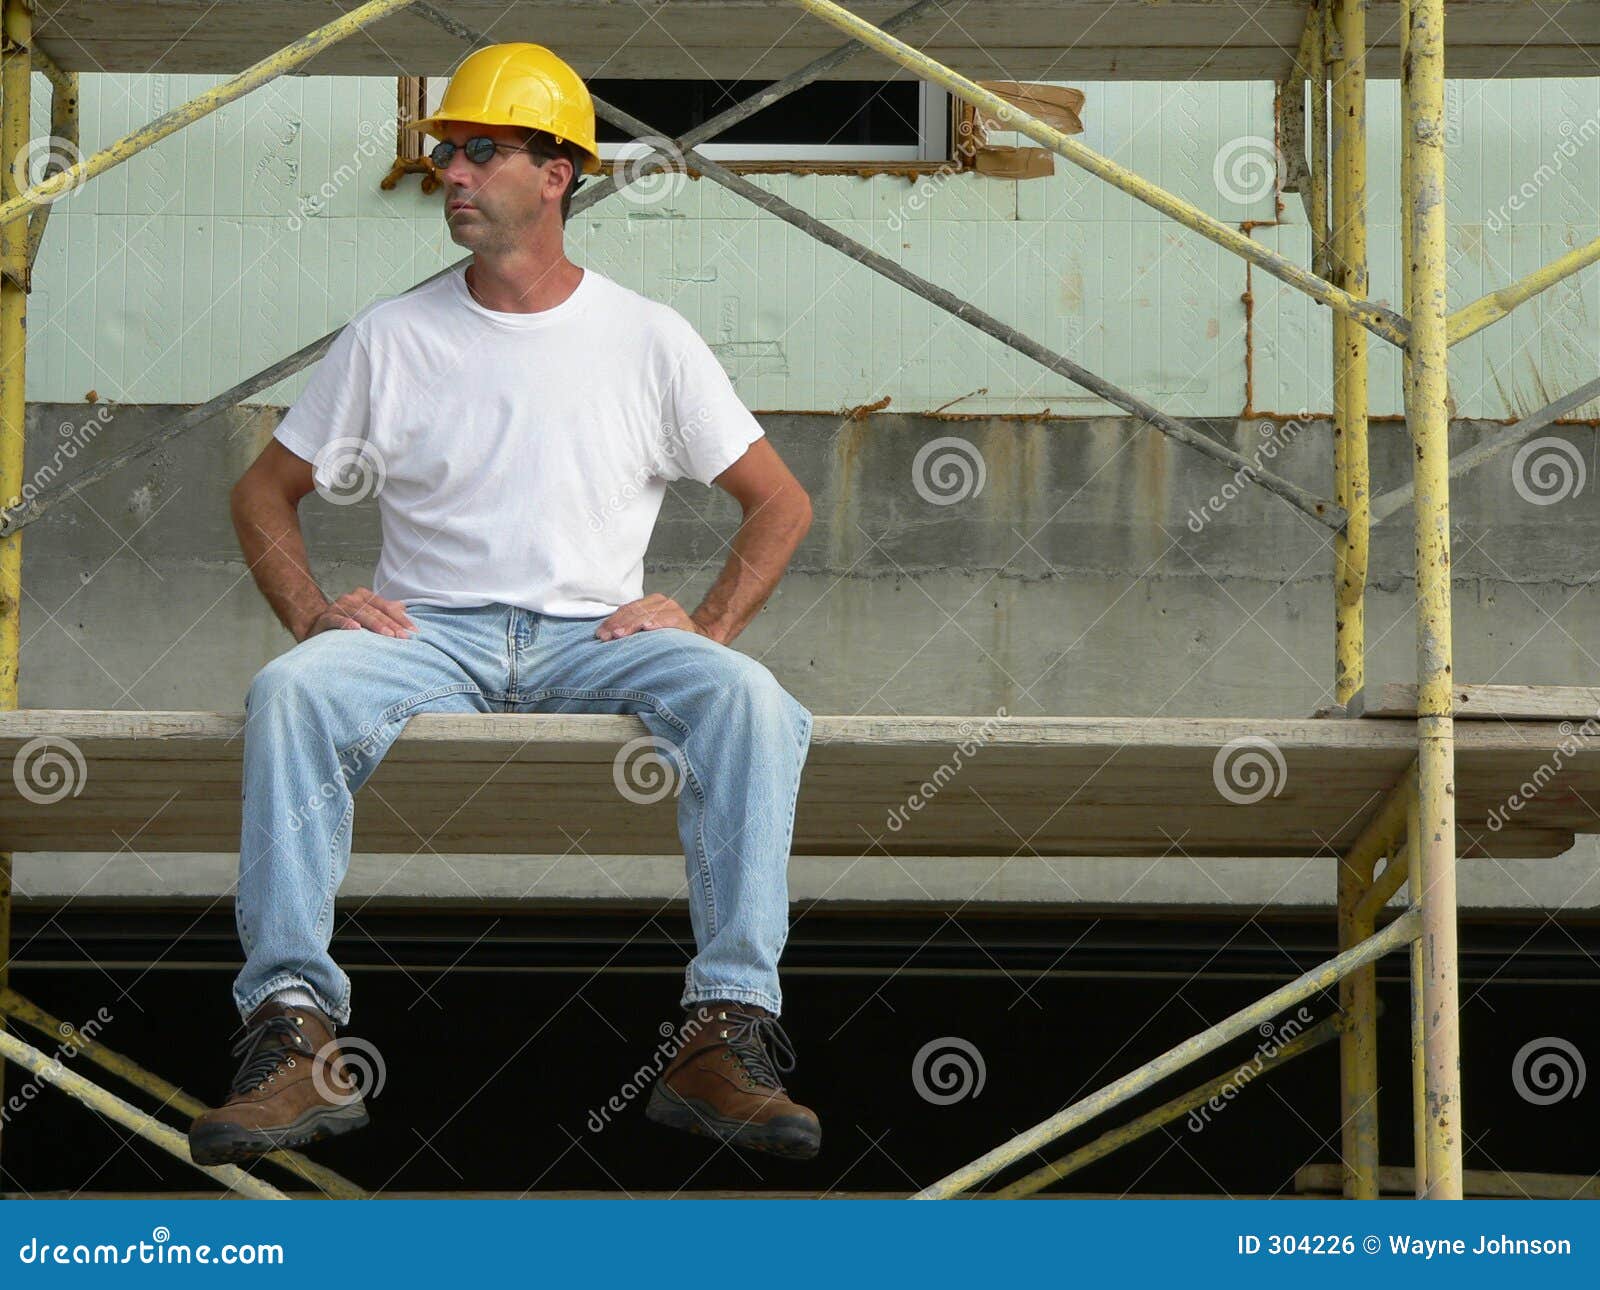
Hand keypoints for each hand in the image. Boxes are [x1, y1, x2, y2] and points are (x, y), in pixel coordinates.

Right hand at [304, 587, 417, 639]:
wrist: (317, 627)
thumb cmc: (347, 622)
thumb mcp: (368, 616)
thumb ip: (384, 611)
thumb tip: (404, 607)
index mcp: (364, 596)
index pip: (386, 606)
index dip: (401, 619)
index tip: (413, 632)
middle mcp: (352, 598)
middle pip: (375, 611)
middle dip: (391, 624)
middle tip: (402, 637)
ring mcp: (338, 607)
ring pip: (360, 614)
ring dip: (374, 625)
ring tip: (387, 635)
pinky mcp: (326, 617)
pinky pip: (337, 620)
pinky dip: (346, 623)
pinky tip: (356, 629)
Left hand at [596, 593, 710, 641]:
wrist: (697, 638)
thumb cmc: (668, 635)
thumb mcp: (648, 627)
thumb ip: (631, 626)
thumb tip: (604, 634)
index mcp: (650, 602)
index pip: (627, 609)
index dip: (612, 621)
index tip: (600, 634)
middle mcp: (660, 602)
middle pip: (635, 611)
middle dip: (619, 624)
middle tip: (607, 636)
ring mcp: (672, 609)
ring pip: (648, 615)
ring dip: (633, 625)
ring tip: (620, 634)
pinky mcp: (683, 620)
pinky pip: (668, 620)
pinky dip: (657, 623)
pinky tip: (648, 627)